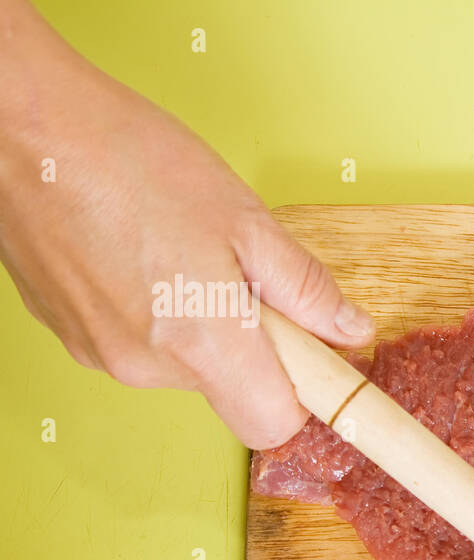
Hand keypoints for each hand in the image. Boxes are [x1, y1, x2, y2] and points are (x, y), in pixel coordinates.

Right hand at [0, 3, 372, 447]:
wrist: (25, 127)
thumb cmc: (131, 160)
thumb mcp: (248, 221)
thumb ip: (306, 289)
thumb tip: (348, 330)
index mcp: (203, 344)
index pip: (272, 425)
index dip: (299, 393)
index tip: (308, 353)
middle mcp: (147, 367)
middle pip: (229, 390)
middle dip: (249, 343)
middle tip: (238, 272)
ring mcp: (100, 355)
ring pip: (181, 364)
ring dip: (198, 322)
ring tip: (177, 248)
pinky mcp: (70, 335)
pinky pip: (137, 342)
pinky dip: (153, 310)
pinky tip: (139, 251)